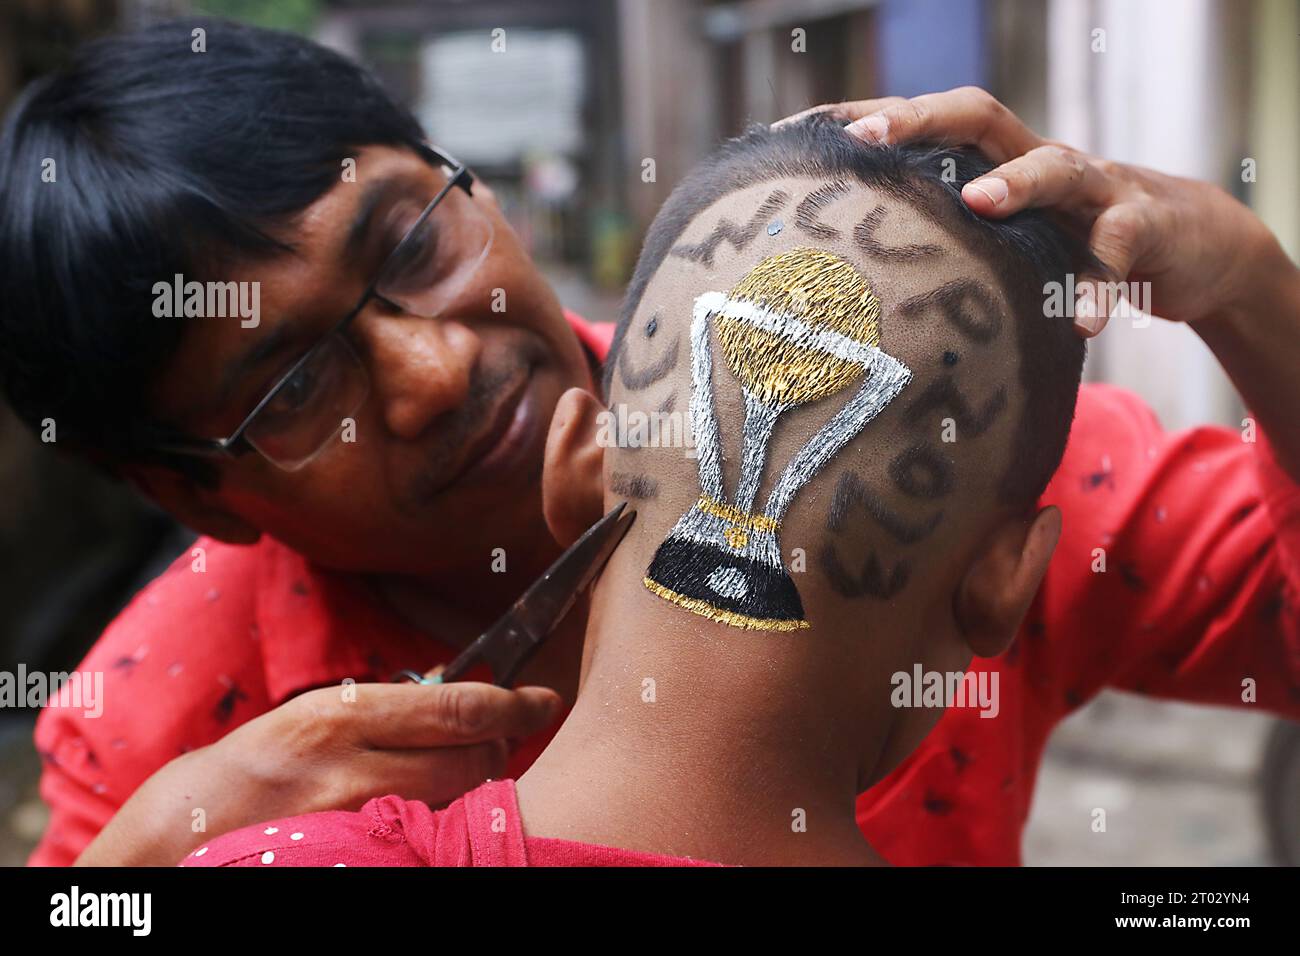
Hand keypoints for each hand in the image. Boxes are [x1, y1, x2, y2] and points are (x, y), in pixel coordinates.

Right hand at [74, 679, 562, 865]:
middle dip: (499, 748)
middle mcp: (352, 765)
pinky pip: (423, 836)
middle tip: (503, 740)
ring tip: (465, 773)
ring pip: (452, 801)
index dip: (513, 704)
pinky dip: (440, 822)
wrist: (187, 828)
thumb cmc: (260, 761)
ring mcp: (353, 818)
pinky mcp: (353, 854)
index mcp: (345, 713)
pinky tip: (432, 813)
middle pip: (468, 759)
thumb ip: (384, 709)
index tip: (543, 700)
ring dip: (473, 784)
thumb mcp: (318, 714)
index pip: (456, 706)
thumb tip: (456, 696)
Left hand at [776, 87, 1284, 335]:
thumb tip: (842, 294)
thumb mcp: (998, 239)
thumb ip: (940, 246)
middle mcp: (1034, 160)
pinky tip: (1082, 323)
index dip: (859, 120)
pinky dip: (1100, 286)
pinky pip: (1120, 251)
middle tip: (867, 139)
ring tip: (979, 202)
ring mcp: (1093, 189)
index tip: (793, 132)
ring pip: (1058, 164)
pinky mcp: (1143, 228)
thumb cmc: (1063, 247)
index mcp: (989, 162)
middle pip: (977, 117)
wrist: (1186, 243)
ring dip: (1017, 180)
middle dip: (920, 121)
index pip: (919, 124)